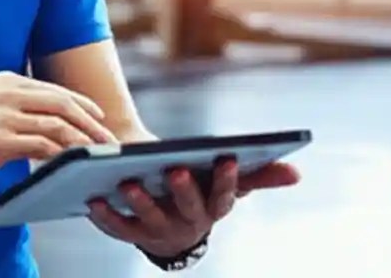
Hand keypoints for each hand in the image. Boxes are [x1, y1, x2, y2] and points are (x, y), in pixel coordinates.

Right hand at [0, 71, 117, 192]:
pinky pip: (41, 146)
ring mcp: (1, 116)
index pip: (54, 89)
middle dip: (89, 122)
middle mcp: (5, 93)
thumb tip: (61, 126)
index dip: (82, 104)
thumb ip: (22, 111)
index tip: (100, 118)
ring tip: (96, 155)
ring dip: (82, 141)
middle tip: (107, 139)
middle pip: (61, 103)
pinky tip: (71, 164)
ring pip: (56, 125)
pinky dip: (61, 155)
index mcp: (6, 81)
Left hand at [87, 158, 299, 258]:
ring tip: (128, 183)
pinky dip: (105, 216)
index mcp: (213, 209)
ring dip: (141, 203)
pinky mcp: (130, 233)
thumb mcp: (227, 184)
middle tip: (176, 169)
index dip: (226, 179)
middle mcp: (188, 224)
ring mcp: (158, 231)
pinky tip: (93, 199)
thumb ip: (257, 176)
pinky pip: (117, 229)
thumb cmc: (201, 193)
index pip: (224, 197)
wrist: (167, 222)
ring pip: (150, 220)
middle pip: (188, 209)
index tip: (227, 157)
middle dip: (183, 190)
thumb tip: (297, 173)